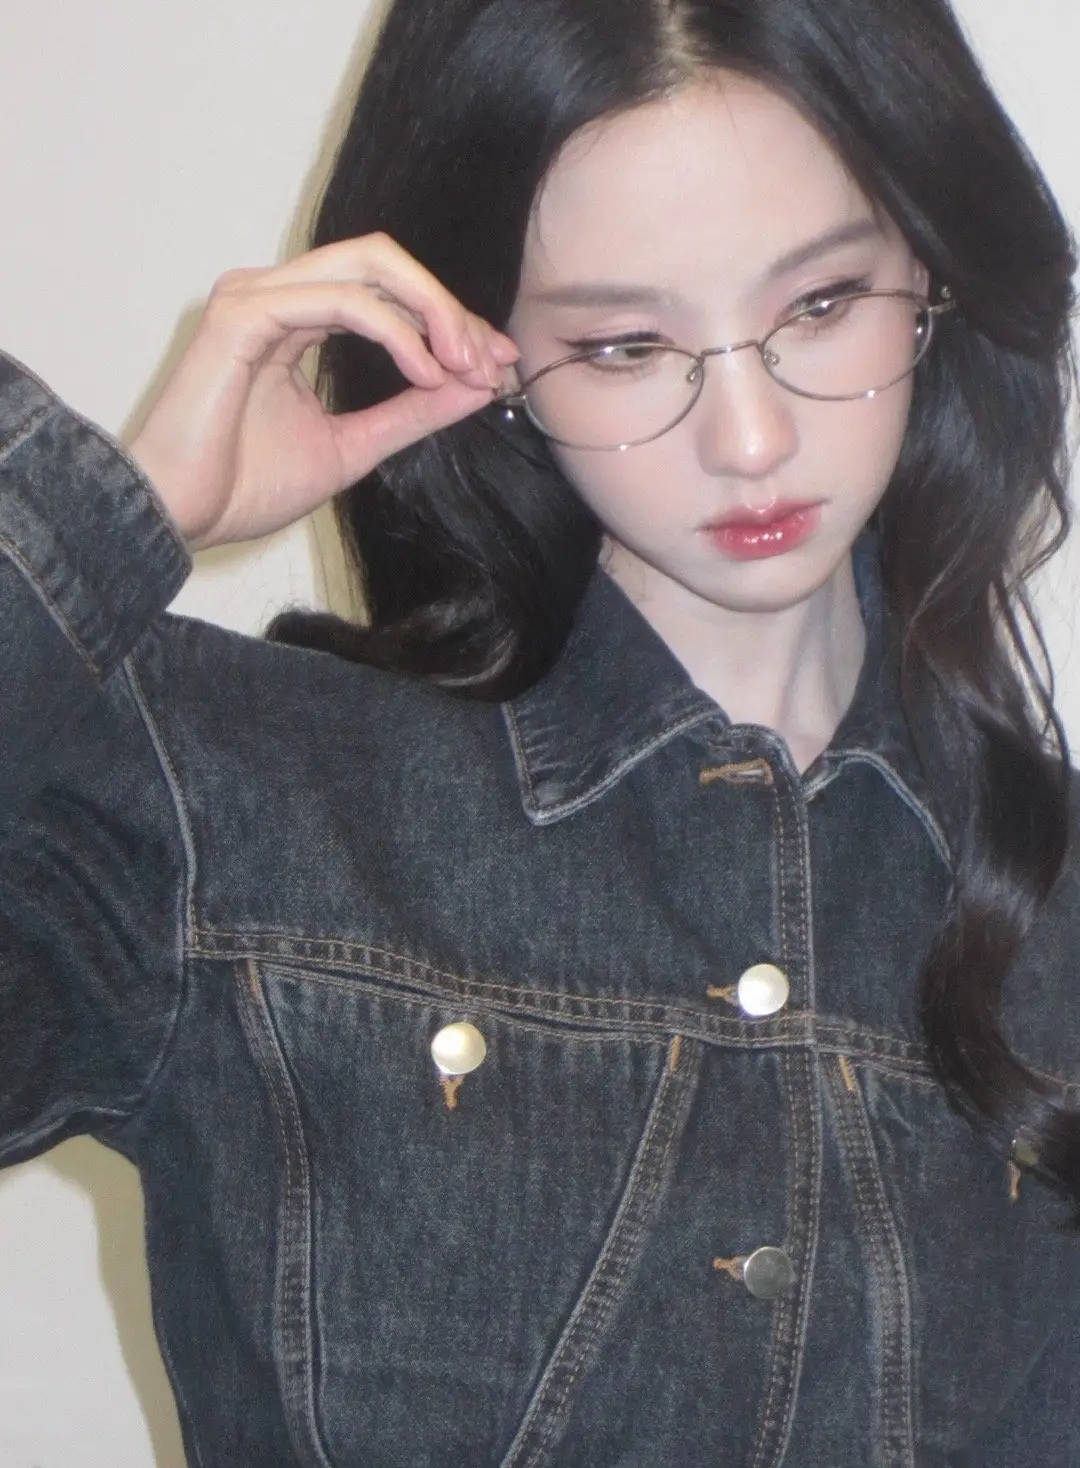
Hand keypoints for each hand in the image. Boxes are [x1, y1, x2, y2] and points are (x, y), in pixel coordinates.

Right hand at [127, 234, 518, 550]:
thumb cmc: (245, 485)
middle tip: (488, 359)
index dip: (448, 319)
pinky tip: (425, 371)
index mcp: (294, 317)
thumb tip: (477, 383)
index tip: (496, 363)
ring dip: (432, 312)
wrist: (180, 518)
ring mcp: (256, 296)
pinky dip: (396, 332)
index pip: (386, 291)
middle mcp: (274, 294)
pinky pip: (341, 301)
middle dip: (448, 307)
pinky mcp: (244, 314)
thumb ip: (412, 411)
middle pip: (384, 261)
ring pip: (369, 265)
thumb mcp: (355, 446)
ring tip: (464, 365)